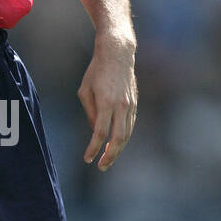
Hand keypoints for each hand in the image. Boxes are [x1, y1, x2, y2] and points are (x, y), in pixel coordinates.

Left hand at [78, 37, 136, 170]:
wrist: (117, 54)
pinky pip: (130, 126)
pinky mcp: (134, 104)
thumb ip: (90, 113)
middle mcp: (120, 106)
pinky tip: (115, 144)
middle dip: (109, 156)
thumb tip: (96, 131)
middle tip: (101, 167)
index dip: (93, 148)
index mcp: (105, 103)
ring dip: (118, 149)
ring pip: (126, 134)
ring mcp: (130, 105)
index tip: (87, 158)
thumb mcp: (85, 91)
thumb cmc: (96, 71)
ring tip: (108, 159)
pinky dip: (123, 137)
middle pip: (118, 139)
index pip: (100, 133)